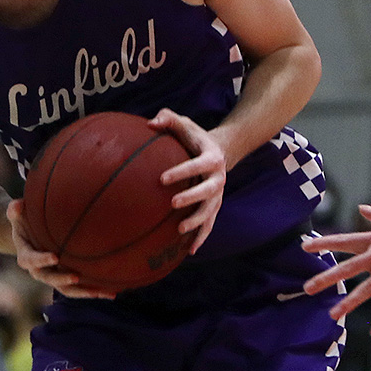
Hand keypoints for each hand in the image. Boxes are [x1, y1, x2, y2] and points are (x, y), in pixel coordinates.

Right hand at [6, 200, 115, 298]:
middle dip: (62, 279)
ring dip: (83, 292)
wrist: (31, 237)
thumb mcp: (18, 215)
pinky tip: (112, 293)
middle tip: (76, 277)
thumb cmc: (25, 222)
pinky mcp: (65, 281)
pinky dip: (94, 291)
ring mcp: (53, 277)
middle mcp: (38, 271)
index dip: (41, 260)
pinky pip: (78, 289)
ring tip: (100, 292)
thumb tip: (17, 205)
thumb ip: (15, 210)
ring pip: (67, 289)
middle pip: (49, 279)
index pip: (31, 260)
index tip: (55, 257)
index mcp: (26, 256)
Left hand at [150, 109, 224, 253]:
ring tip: (179, 230)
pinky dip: (201, 238)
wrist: (219, 151)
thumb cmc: (194, 138)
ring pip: (210, 211)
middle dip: (192, 198)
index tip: (163, 178)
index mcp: (212, 158)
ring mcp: (218, 195)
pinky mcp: (215, 207)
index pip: (198, 165)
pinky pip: (209, 224)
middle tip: (173, 203)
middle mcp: (219, 178)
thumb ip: (168, 118)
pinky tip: (189, 251)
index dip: (182, 171)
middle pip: (208, 191)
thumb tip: (150, 123)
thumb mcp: (184, 124)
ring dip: (197, 221)